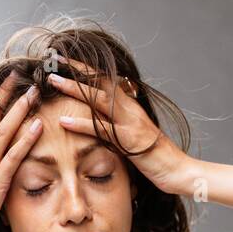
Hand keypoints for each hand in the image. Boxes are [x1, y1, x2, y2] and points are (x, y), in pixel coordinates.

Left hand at [46, 56, 192, 194]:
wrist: (179, 171)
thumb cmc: (156, 158)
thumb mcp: (134, 138)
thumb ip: (117, 127)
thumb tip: (99, 123)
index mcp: (131, 106)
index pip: (106, 80)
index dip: (86, 69)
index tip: (65, 60)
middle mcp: (131, 109)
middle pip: (101, 81)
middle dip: (76, 69)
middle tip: (53, 60)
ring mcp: (131, 122)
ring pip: (99, 99)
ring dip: (74, 88)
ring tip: (53, 81)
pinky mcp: (130, 140)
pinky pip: (102, 129)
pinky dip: (82, 124)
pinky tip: (64, 121)